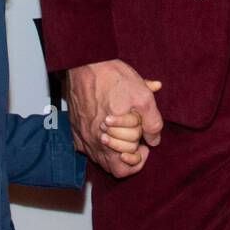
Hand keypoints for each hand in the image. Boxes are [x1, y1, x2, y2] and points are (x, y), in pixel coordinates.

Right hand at [65, 60, 162, 177]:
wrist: (86, 62)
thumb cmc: (112, 77)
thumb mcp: (143, 96)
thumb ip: (153, 122)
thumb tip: (155, 139)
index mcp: (110, 138)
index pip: (126, 166)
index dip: (140, 158)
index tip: (144, 145)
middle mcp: (93, 141)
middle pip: (112, 167)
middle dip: (127, 156)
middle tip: (136, 140)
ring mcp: (82, 135)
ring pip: (98, 158)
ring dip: (113, 153)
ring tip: (123, 136)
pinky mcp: (74, 128)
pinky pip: (86, 147)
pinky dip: (98, 144)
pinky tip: (107, 130)